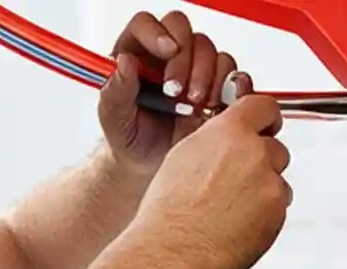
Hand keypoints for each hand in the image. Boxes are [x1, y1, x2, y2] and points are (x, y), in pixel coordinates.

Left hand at [98, 11, 250, 174]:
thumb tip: (124, 62)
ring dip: (207, 77)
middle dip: (185, 60)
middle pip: (184, 32)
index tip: (167, 50)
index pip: (147, 25)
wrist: (148, 165)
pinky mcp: (217, 88)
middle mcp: (167, 57)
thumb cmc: (128, 137)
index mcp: (136, 54)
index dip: (158, 32)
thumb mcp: (113, 118)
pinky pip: (234, 74)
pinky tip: (214, 107)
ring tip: (193, 106)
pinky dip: (230, 88)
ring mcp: (194, 70)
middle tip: (176, 92)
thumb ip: (115, 90)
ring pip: (211, 51)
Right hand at [126, 94, 291, 268]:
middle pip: (276, 148)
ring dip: (264, 192)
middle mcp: (253, 152)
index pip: (264, 107)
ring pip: (278, 181)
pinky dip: (265, 217)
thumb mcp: (183, 157)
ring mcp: (268, 182)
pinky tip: (236, 226)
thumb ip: (215, 141)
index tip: (265, 128)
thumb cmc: (168, 211)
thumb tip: (228, 139)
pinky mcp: (277, 212)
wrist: (170, 250)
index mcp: (227, 132)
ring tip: (230, 210)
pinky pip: (279, 209)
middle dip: (262, 164)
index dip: (265, 120)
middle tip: (236, 185)